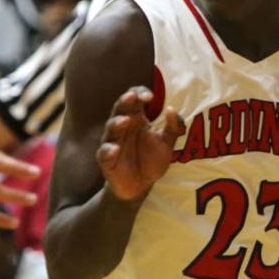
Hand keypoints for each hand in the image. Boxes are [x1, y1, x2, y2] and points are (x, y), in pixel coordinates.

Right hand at [98, 87, 185, 202]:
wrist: (141, 186)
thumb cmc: (151, 159)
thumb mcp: (167, 143)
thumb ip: (173, 127)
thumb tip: (171, 109)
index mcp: (137, 118)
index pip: (134, 98)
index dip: (139, 93)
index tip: (150, 97)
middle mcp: (123, 127)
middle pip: (120, 107)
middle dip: (125, 101)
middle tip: (132, 97)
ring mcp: (113, 142)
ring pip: (111, 127)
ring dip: (117, 123)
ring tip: (125, 120)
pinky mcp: (107, 159)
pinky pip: (104, 152)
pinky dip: (109, 150)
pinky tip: (115, 149)